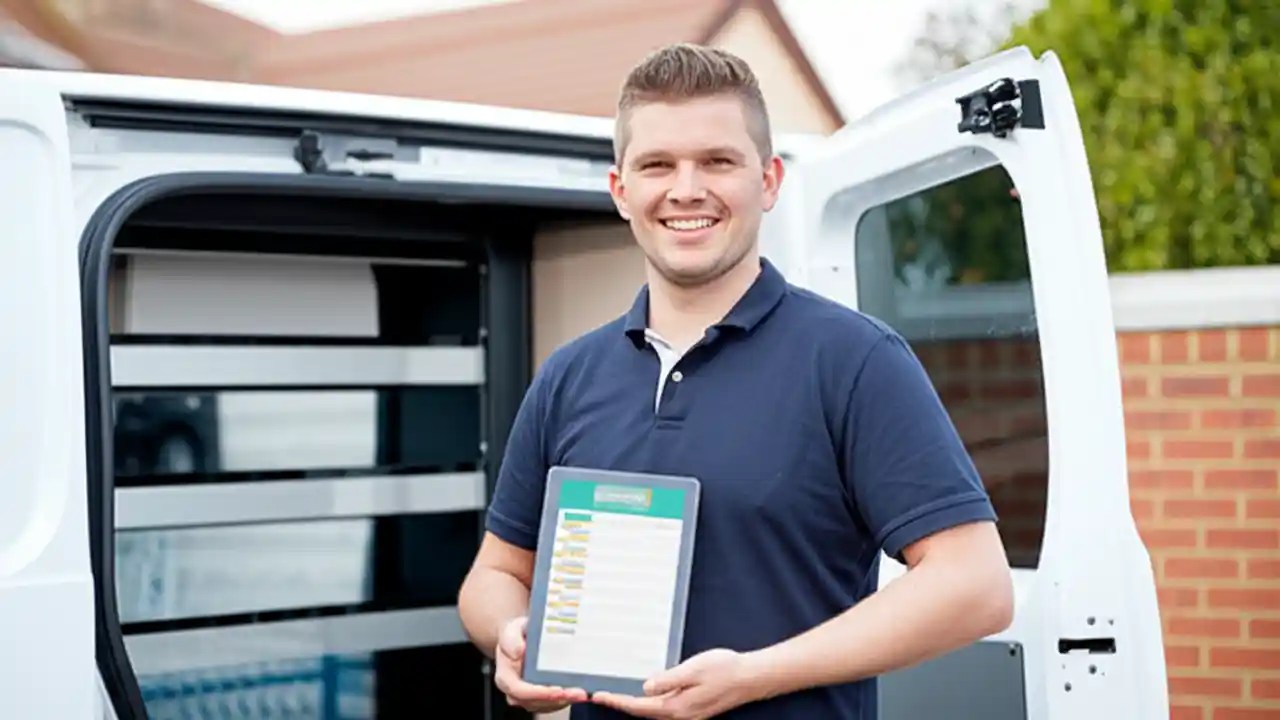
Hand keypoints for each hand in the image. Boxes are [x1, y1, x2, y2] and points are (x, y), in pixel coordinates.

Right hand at [493, 616, 587, 711]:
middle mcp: (516, 691)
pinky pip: (554, 702)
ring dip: (566, 700)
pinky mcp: (542, 696)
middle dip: (558, 699)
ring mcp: (529, 696)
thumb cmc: (516, 635)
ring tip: (582, 692)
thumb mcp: (511, 630)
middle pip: (536, 702)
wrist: (521, 638)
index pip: (519, 691)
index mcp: (506, 677)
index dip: (538, 693)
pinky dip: (568, 698)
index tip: (557, 690)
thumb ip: (511, 639)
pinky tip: (580, 690)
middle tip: (577, 693)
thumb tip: (517, 651)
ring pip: (547, 705)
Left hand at [592, 649, 762, 718]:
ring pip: (655, 712)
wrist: (752, 678)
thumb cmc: (725, 670)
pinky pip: (667, 709)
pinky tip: (649, 696)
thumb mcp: (692, 670)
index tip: (601, 696)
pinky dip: (652, 704)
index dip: (618, 701)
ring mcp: (690, 713)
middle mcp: (681, 715)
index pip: (640, 706)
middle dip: (623, 705)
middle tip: (604, 697)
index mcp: (677, 707)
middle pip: (644, 712)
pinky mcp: (696, 708)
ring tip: (619, 697)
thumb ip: (667, 680)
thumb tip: (645, 687)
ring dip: (636, 706)